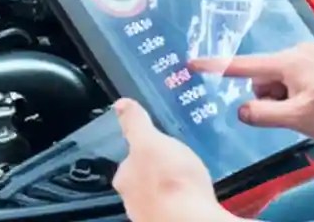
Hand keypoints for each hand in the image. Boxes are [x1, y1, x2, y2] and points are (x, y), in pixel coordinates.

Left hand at [111, 99, 240, 221]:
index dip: (144, 152)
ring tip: (188, 180)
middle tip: (176, 162)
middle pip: (142, 181)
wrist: (188, 220)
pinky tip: (194, 199)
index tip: (160, 148)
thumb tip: (119, 103)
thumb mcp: (151, 141)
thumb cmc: (168, 179)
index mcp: (124, 177)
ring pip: (157, 198)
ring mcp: (149, 217)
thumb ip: (135, 124)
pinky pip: (174, 210)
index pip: (129, 161)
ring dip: (169, 190)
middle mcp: (131, 200)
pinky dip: (181, 204)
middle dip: (156, 173)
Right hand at [190, 42, 313, 141]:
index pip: (242, 65)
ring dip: (286, 99)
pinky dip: (299, 95)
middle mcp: (297, 52)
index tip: (193, 63)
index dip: (215, 67)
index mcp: (287, 62)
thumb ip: (264, 114)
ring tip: (312, 112)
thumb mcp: (297, 119)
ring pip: (281, 81)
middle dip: (269, 98)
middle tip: (294, 115)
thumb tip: (243, 110)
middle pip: (263, 78)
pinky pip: (297, 79)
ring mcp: (312, 56)